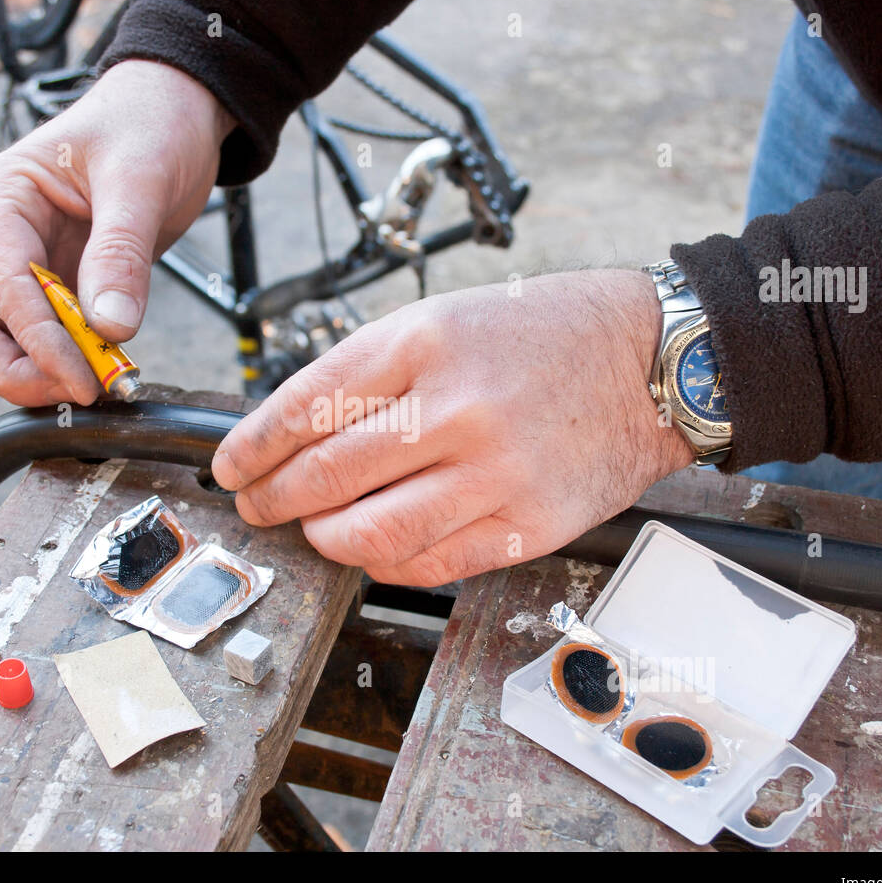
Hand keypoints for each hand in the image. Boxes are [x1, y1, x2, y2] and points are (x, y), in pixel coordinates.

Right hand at [0, 61, 235, 404]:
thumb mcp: (140, 178)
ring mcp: (30, 264)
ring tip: (104, 382)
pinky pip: (51, 337)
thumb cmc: (151, 123)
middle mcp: (4, 235)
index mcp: (4, 197)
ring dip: (45, 372)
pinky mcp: (62, 284)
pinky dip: (73, 361)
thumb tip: (110, 327)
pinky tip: (109, 368)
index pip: (1, 286)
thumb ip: (121, 252)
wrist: (179, 112)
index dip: (38, 342)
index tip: (83, 379)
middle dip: (22, 370)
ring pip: (4, 342)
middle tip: (82, 391)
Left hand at [210, 270, 694, 585]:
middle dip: (272, 498)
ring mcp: (495, 472)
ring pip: (370, 535)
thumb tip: (292, 432)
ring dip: (322, 539)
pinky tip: (373, 550)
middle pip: (325, 476)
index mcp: (423, 341)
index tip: (231, 466)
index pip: (304, 406)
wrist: (650, 360)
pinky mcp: (529, 525)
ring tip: (314, 530)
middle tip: (257, 505)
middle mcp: (455, 407)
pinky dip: (386, 564)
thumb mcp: (444, 318)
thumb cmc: (543, 334)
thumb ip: (369, 371)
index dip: (252, 446)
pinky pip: (431, 564)